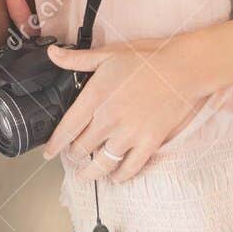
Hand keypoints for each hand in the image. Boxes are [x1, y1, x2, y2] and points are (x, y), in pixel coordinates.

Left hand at [42, 39, 202, 181]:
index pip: (67, 129)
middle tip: (71, 157)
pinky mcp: (149, 143)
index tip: (49, 152)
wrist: (183, 68)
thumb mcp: (108, 54)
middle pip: (81, 149)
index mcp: (95, 97)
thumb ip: (77, 59)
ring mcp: (129, 134)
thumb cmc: (147, 58)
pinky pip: (130, 169)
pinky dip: (120, 176)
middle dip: (73, 156)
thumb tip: (53, 54)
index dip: (55, 144)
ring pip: (102, 164)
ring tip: (85, 175)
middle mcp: (108, 120)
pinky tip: (115, 177)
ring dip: (91, 172)